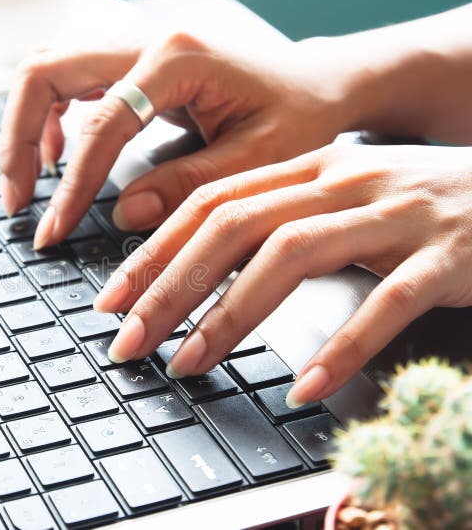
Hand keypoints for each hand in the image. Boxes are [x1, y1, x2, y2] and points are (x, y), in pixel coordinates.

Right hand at [0, 32, 356, 248]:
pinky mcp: (133, 58)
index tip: (56, 229)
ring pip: (48, 67)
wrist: (319, 82)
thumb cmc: (302, 114)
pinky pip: (70, 76)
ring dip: (26, 125)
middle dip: (18, 140)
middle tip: (17, 201)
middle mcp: (147, 36)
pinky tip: (59, 155)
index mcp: (179, 56)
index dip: (73, 183)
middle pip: (46, 72)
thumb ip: (188, 185)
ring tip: (28, 183)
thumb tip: (124, 214)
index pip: (100, 122)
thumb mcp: (258, 159)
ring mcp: (136, 40)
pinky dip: (51, 116)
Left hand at [94, 143, 471, 405]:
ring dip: (230, 316)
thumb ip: (272, 218)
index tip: (113, 298)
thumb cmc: (414, 204)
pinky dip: (341, 346)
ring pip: (292, 256)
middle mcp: (342, 181)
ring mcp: (394, 214)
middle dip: (171, 286)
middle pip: (234, 227)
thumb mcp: (336, 199)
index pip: (211, 203)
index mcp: (307, 167)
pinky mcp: (446, 255)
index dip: (154, 251)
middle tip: (129, 339)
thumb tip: (194, 258)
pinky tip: (306, 385)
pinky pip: (385, 302)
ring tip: (189, 364)